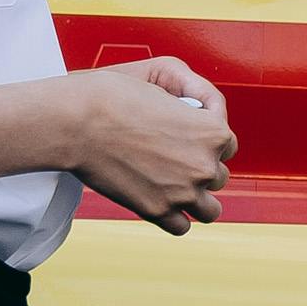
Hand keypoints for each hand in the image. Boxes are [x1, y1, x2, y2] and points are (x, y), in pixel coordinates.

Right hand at [68, 56, 235, 233]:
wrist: (78, 121)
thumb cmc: (114, 96)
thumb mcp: (165, 79)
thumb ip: (194, 99)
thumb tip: (202, 114)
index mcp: (213, 131)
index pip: (228, 144)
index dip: (209, 141)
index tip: (190, 139)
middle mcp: (204, 165)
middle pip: (218, 176)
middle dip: (200, 168)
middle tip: (175, 159)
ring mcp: (183, 192)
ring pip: (210, 210)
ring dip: (197, 199)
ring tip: (179, 189)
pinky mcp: (157, 210)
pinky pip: (182, 226)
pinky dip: (175, 217)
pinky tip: (163, 202)